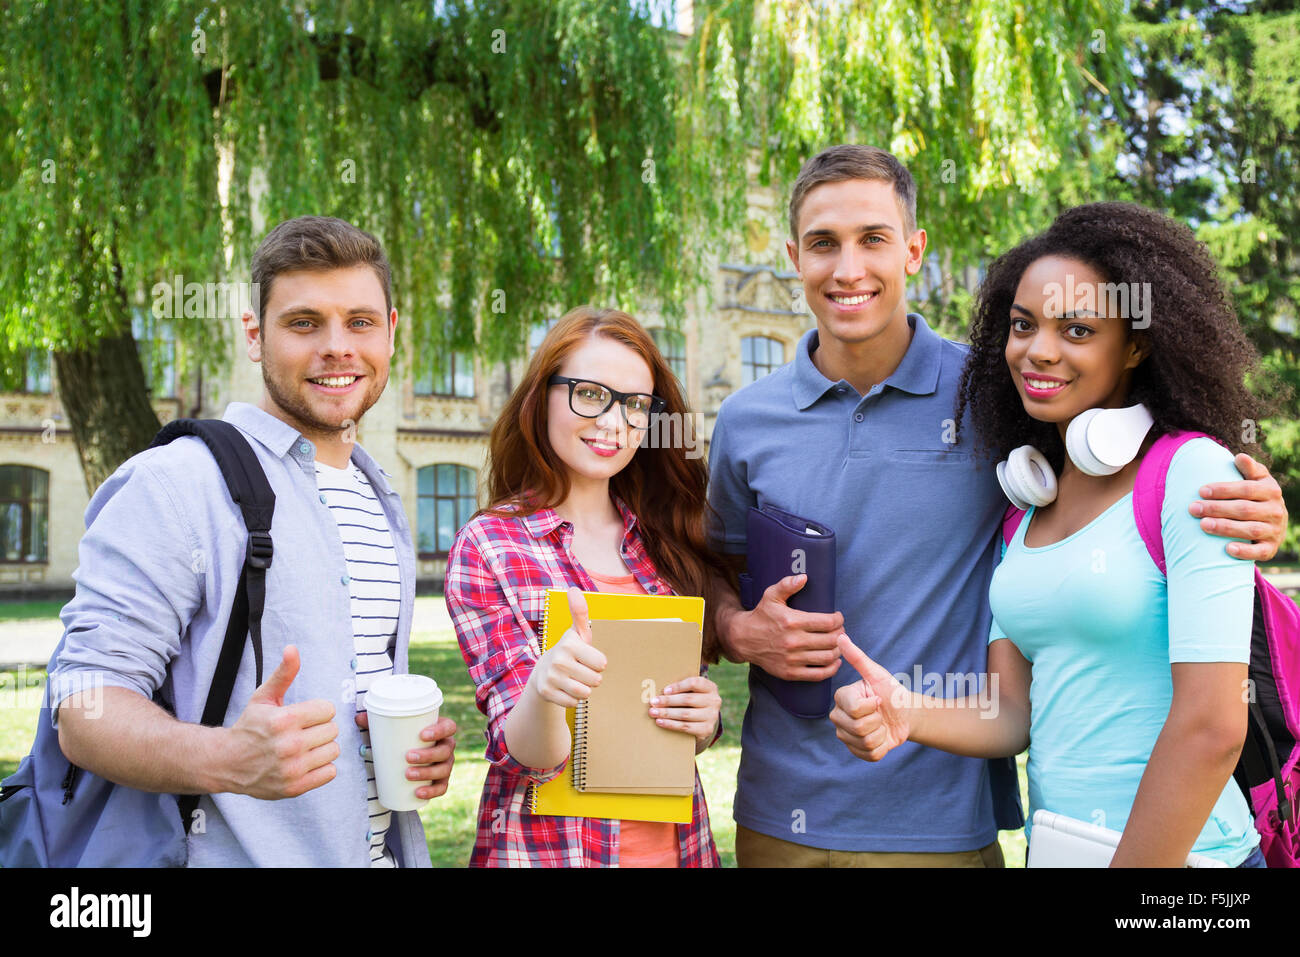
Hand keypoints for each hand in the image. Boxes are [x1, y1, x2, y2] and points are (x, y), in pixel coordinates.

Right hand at [225, 646, 339, 798]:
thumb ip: (283, 673)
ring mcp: (293, 768)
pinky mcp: (295, 786)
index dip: (316, 711)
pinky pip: (330, 772)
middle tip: (302, 732)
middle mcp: (289, 745)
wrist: (227, 762)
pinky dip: (321, 767)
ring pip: (334, 750)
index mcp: (284, 720)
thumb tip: (292, 649)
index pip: (327, 710)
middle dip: (319, 728)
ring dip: (322, 748)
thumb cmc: (249, 727)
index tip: (303, 716)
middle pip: (332, 730)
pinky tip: (305, 762)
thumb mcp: (264, 697)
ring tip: (304, 747)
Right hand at [529, 587, 607, 707]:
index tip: (586, 657)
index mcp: (569, 643)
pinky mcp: (547, 693)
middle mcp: (558, 659)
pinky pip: (574, 703)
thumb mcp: (577, 633)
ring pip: (585, 693)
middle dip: (592, 678)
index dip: (598, 663)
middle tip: (579, 670)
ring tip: (574, 679)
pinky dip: (573, 699)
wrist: (543, 672)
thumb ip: (580, 612)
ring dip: (584, 689)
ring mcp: (551, 677)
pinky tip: (565, 689)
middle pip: (596, 680)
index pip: (602, 663)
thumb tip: (573, 589)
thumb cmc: (569, 651)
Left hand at [650, 675, 720, 751]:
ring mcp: (712, 716)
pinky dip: (671, 724)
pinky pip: (685, 727)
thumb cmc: (693, 701)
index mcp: (710, 687)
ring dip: (667, 713)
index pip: (694, 683)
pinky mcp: (707, 730)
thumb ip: (681, 688)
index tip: (665, 690)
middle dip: (668, 701)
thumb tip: (658, 690)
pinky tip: (660, 722)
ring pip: (685, 714)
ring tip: (653, 712)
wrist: (704, 720)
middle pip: (688, 699)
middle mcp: (714, 701)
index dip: (679, 686)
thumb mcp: (692, 691)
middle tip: (653, 702)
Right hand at [725, 575, 843, 680]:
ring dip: (839, 650)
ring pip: (828, 657)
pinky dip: (831, 669)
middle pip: (831, 640)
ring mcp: (792, 659)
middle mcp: (794, 642)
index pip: (827, 622)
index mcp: (792, 621)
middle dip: (841, 634)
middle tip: (840, 630)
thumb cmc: (761, 615)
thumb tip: (804, 577)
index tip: (838, 617)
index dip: (838, 620)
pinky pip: (818, 674)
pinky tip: (834, 662)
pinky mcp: (790, 672)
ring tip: (838, 644)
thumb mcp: (771, 596)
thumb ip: (787, 585)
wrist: (743, 639)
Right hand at [829, 635, 909, 761]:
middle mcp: (838, 718)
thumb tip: (841, 637)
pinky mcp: (857, 752)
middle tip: (880, 713)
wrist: (905, 714)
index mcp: (841, 699)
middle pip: (859, 727)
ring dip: (881, 733)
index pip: (854, 709)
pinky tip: (882, 737)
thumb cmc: (891, 691)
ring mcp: (846, 737)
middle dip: (877, 720)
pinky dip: (883, 747)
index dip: (872, 705)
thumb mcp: (877, 674)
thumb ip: (857, 658)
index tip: (877, 698)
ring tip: (881, 724)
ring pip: (865, 742)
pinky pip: (870, 755)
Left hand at [1190, 452, 1287, 560]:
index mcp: (1271, 491)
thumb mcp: (1257, 480)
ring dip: (1225, 528)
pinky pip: (1259, 552)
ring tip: (1203, 525)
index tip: (1201, 490)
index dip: (1224, 489)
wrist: (1272, 523)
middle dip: (1217, 508)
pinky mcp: (1270, 548)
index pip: (1246, 489)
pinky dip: (1244, 551)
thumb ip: (1249, 469)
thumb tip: (1240, 456)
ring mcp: (1275, 531)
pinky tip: (1227, 549)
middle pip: (1245, 509)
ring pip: (1250, 530)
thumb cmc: (1256, 496)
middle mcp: (1276, 511)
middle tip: (1193, 508)